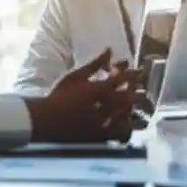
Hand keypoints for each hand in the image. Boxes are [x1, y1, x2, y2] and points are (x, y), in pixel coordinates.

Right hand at [25, 50, 144, 142]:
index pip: (122, 79)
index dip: (133, 74)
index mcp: (99, 89)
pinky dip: (126, 125)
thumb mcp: (76, 76)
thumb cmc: (60, 95)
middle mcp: (105, 106)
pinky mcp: (102, 136)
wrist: (47, 120)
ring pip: (126, 113)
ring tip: (133, 102)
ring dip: (132, 106)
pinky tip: (126, 120)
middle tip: (139, 87)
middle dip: (135, 90)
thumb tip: (109, 50)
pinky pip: (120, 132)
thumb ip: (95, 64)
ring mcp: (105, 122)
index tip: (139, 71)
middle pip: (128, 97)